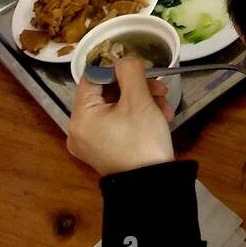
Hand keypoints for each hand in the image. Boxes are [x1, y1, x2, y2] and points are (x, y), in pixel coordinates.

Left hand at [68, 57, 174, 176]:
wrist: (153, 186)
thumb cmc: (142, 139)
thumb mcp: (139, 100)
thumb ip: (129, 72)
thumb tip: (123, 60)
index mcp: (80, 116)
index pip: (92, 78)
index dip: (116, 69)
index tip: (140, 69)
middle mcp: (79, 130)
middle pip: (107, 94)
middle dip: (138, 88)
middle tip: (161, 88)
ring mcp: (91, 143)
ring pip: (116, 108)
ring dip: (143, 102)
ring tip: (165, 107)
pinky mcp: (105, 151)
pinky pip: (117, 124)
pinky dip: (137, 117)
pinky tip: (160, 118)